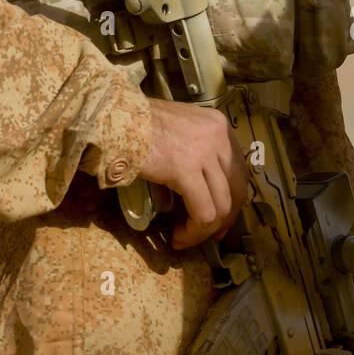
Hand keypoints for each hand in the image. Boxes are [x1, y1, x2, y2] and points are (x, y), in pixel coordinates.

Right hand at [137, 97, 248, 249]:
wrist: (115, 118)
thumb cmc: (139, 122)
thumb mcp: (180, 128)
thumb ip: (198, 148)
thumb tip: (203, 186)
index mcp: (218, 125)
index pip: (238, 170)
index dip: (231, 199)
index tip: (218, 218)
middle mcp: (218, 135)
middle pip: (237, 189)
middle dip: (224, 218)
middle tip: (207, 234)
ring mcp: (204, 152)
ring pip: (222, 206)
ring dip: (203, 230)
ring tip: (183, 236)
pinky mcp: (186, 170)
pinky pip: (203, 212)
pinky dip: (192, 232)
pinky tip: (176, 236)